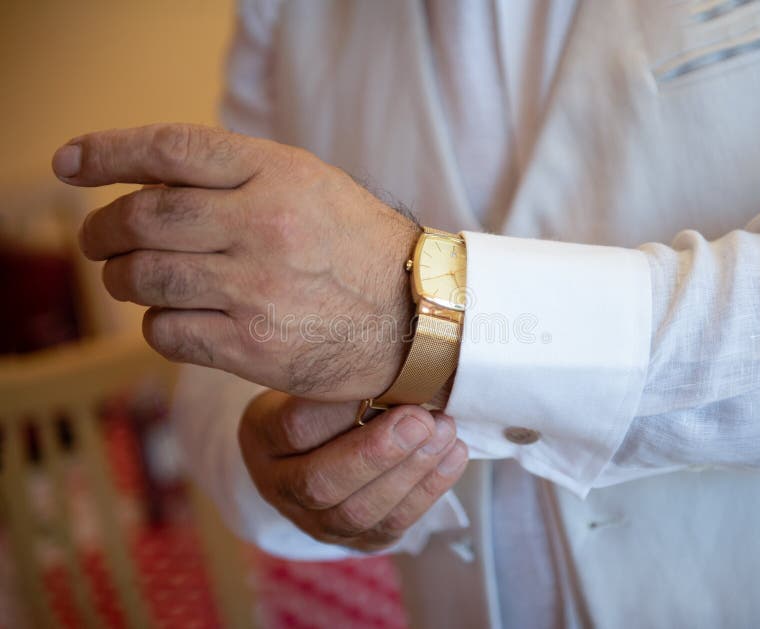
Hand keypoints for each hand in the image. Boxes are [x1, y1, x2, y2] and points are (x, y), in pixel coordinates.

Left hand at [52, 123, 420, 399]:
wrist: (416, 315)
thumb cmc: (358, 246)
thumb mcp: (311, 185)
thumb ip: (239, 174)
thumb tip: (150, 181)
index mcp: (277, 174)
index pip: (171, 150)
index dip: (107, 152)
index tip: (70, 164)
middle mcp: (264, 226)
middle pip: (142, 218)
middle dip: (101, 229)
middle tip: (97, 239)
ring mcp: (256, 290)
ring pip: (145, 279)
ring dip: (123, 279)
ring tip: (131, 279)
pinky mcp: (254, 347)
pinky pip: (167, 332)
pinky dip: (156, 324)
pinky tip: (175, 319)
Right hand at [239, 390, 468, 551]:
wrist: (317, 447)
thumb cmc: (322, 397)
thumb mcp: (317, 377)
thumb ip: (345, 371)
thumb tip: (397, 354)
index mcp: (261, 436)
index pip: (294, 428)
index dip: (340, 409)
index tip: (383, 380)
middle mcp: (279, 486)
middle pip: (320, 483)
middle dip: (378, 453)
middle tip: (421, 420)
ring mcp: (314, 521)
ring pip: (357, 513)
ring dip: (410, 473)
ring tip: (444, 433)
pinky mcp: (353, 540)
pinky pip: (391, 526)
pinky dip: (428, 491)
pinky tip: (452, 456)